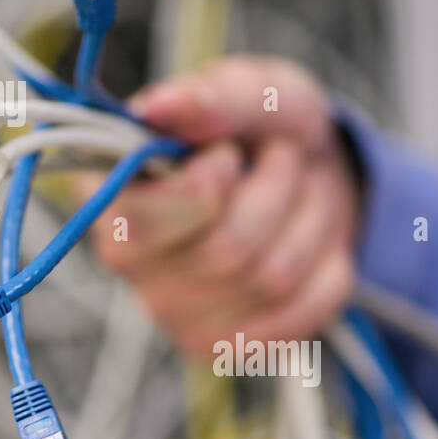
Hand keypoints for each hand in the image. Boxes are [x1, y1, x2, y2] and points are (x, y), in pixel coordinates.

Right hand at [77, 57, 360, 356]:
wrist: (312, 176)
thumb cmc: (264, 130)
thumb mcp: (255, 92)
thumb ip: (213, 96)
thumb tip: (160, 107)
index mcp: (111, 192)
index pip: (139, 222)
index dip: (204, 186)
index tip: (229, 151)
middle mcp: (127, 259)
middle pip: (223, 252)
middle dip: (276, 190)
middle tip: (282, 156)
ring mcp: (171, 312)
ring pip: (268, 280)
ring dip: (309, 220)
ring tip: (303, 190)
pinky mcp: (220, 346)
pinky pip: (297, 314)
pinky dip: (326, 269)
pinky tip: (312, 242)